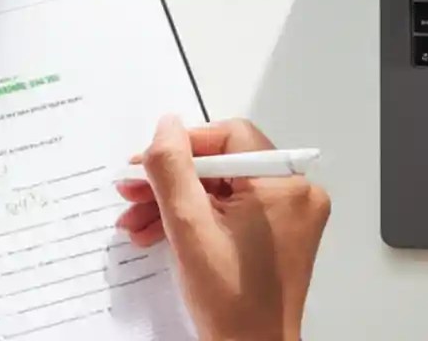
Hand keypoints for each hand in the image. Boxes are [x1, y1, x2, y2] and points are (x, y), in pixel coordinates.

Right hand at [115, 116, 329, 340]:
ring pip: (219, 189)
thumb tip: (166, 125)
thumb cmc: (232, 303)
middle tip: (133, 191)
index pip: (229, 138)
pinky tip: (159, 232)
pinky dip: (194, 218)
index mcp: (284, 187)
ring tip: (137, 221)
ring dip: (174, 202)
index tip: (146, 166)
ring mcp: (286, 217)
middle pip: (220, 164)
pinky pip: (229, 210)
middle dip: (170, 180)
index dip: (182, 148)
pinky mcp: (274, 235)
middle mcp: (294, 196)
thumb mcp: (188, 227)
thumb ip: (172, 169)